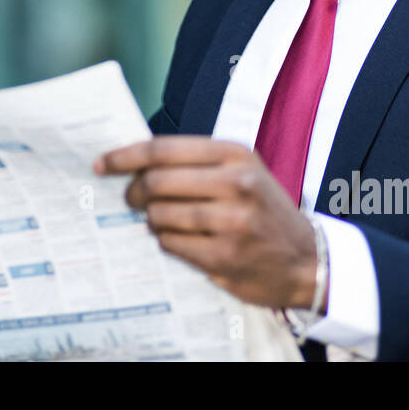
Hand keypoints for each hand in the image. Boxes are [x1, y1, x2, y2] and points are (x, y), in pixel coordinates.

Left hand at [94, 137, 324, 310]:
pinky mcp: (226, 255)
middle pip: (156, 181)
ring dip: (151, 221)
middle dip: (134, 192)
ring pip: (160, 214)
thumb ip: (195, 164)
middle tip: (130, 200)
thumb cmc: (262, 212)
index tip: (100, 164)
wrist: (308, 260)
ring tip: (160, 222)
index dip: (125, 156)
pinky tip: (178, 241)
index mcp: (235, 154)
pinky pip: (171, 244)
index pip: (163, 149)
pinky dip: (166, 242)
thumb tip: (134, 162)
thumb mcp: (241, 173)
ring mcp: (233, 221)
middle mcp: (237, 182)